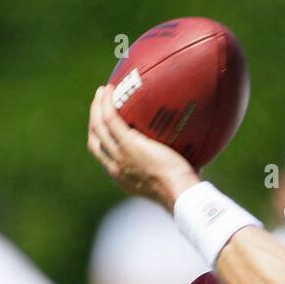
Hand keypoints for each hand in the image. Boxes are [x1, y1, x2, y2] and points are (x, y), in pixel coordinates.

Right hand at [87, 85, 199, 210]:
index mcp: (123, 178)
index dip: (102, 139)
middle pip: (95, 140)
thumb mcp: (171, 179)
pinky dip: (107, 103)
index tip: (106, 126)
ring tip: (102, 92)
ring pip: (98, 126)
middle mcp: (116, 168)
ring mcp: (120, 155)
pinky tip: (110, 89)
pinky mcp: (128, 143)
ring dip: (97, 106)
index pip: (104, 157)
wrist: (180, 194)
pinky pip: (110, 118)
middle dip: (94, 120)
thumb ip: (171, 167)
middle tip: (99, 104)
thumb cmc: (183, 190)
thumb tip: (190, 154)